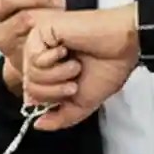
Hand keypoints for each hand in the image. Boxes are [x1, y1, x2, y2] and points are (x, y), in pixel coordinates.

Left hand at [22, 4, 138, 130]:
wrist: (124, 46)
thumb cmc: (109, 67)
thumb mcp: (81, 103)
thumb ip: (58, 117)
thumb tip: (37, 124)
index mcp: (50, 70)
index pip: (32, 96)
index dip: (51, 100)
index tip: (71, 91)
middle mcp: (42, 55)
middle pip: (29, 88)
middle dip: (55, 92)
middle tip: (74, 83)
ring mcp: (40, 41)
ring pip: (30, 75)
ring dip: (58, 76)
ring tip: (75, 66)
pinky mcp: (41, 30)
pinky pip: (34, 59)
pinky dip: (55, 62)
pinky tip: (67, 51)